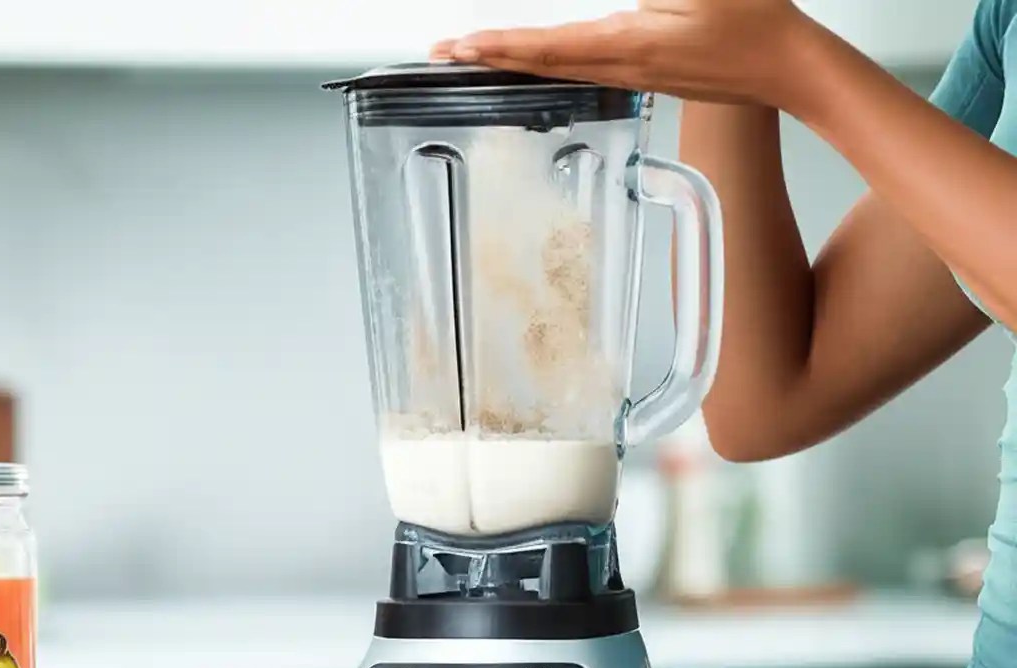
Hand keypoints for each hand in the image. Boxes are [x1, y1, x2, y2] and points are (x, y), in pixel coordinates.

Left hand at [431, 0, 825, 108]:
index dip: (501, 46)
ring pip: (556, 71)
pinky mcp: (641, 79)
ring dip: (511, 63)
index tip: (460, 46)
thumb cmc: (758, 23)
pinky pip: (579, 73)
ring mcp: (630, 79)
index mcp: (631, 45)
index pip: (550, 46)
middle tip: (442, 54)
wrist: (790, 70)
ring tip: (472, 56)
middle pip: (541, 65)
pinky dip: (544, 65)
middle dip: (489, 58)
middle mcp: (622, 69)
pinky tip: (531, 61)